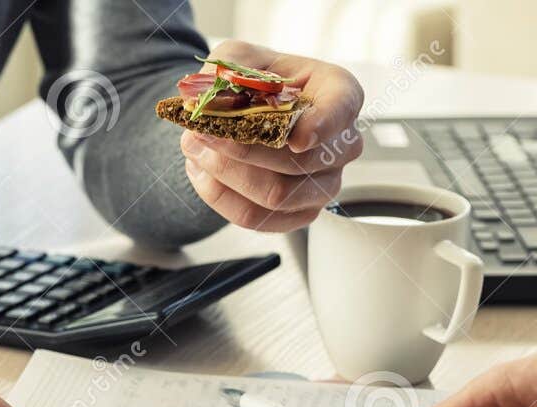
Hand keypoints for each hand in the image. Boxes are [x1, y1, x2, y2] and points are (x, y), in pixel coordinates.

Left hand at [181, 41, 364, 231]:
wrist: (249, 114)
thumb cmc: (255, 82)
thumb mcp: (237, 58)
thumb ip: (225, 72)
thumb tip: (207, 103)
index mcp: (338, 94)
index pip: (341, 109)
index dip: (323, 126)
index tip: (298, 138)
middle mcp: (342, 144)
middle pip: (300, 162)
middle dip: (242, 150)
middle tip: (201, 132)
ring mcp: (325, 185)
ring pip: (276, 196)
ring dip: (225, 174)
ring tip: (194, 148)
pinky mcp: (299, 214)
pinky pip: (257, 219)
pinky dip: (221, 197)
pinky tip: (202, 172)